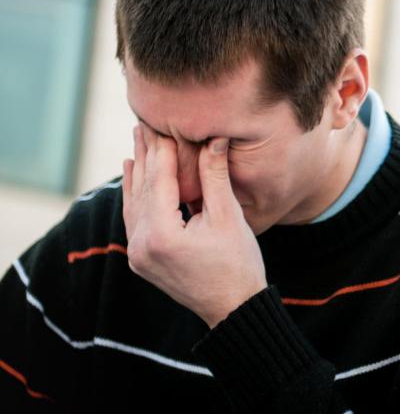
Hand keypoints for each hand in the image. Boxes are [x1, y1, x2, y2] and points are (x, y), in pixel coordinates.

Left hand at [122, 125, 266, 327]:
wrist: (233, 307)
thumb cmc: (238, 263)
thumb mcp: (228, 215)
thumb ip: (215, 175)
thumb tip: (214, 138)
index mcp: (161, 234)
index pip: (160, 179)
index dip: (163, 148)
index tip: (163, 121)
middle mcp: (141, 244)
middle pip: (142, 188)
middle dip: (146, 155)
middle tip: (144, 123)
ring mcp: (138, 254)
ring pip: (134, 202)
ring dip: (137, 171)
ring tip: (136, 142)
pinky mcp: (142, 258)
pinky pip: (134, 218)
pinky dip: (135, 194)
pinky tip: (132, 175)